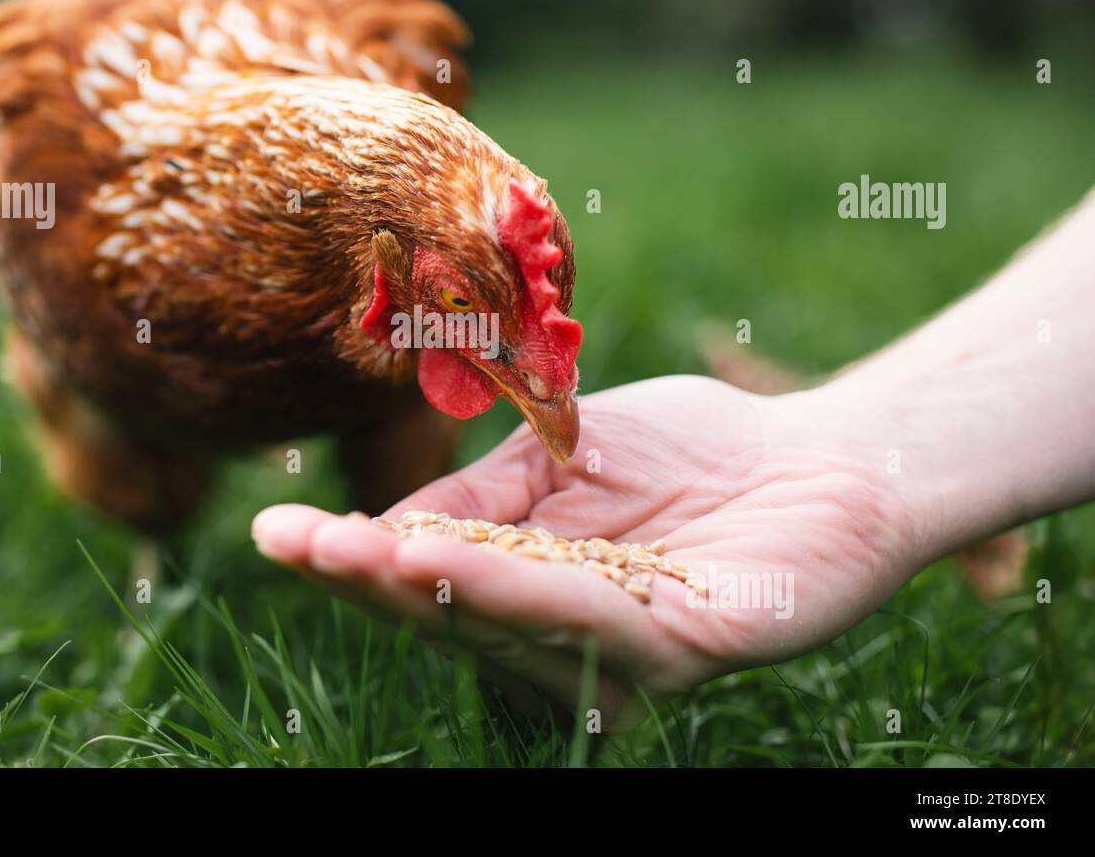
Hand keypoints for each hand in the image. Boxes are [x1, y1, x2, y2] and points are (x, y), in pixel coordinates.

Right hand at [252, 375, 923, 721]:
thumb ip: (482, 491)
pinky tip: (447, 562)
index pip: (429, 578)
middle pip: (452, 615)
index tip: (277, 531)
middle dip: (370, 579)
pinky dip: (511, 594)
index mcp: (533, 584)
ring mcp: (621, 652)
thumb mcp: (562, 450)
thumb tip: (382, 526)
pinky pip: (584, 625)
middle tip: (296, 545)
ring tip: (355, 553)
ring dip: (427, 587)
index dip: (354, 560)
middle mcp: (567, 634)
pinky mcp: (681, 650)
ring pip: (506, 626)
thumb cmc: (694, 450)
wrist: (824, 452)